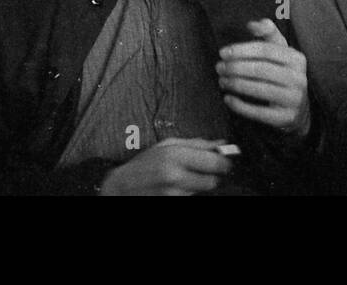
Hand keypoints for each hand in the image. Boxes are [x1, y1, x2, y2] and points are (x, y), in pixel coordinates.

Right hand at [98, 138, 233, 195]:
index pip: (214, 162)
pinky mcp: (172, 203)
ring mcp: (173, 194)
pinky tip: (178, 188)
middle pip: (212, 181)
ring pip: (202, 191)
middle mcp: (175, 176)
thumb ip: (196, 143)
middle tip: (204, 171)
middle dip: (212, 176)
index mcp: (175, 156)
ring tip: (184, 178)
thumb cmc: (144, 164)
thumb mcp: (167, 146)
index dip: (224, 161)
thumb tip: (221, 143)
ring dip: (199, 185)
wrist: (121, 188)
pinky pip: (191, 198)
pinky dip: (189, 193)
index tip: (225, 160)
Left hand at [217, 18, 310, 137]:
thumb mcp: (281, 52)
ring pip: (260, 90)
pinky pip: (259, 112)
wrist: (299, 108)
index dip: (242, 50)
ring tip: (221, 81)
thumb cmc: (283, 73)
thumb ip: (268, 34)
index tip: (222, 52)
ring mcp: (294, 99)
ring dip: (236, 84)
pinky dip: (240, 105)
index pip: (266, 50)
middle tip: (218, 67)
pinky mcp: (286, 117)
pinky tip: (227, 99)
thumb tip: (252, 24)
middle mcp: (298, 78)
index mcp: (297, 58)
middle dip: (236, 67)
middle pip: (261, 69)